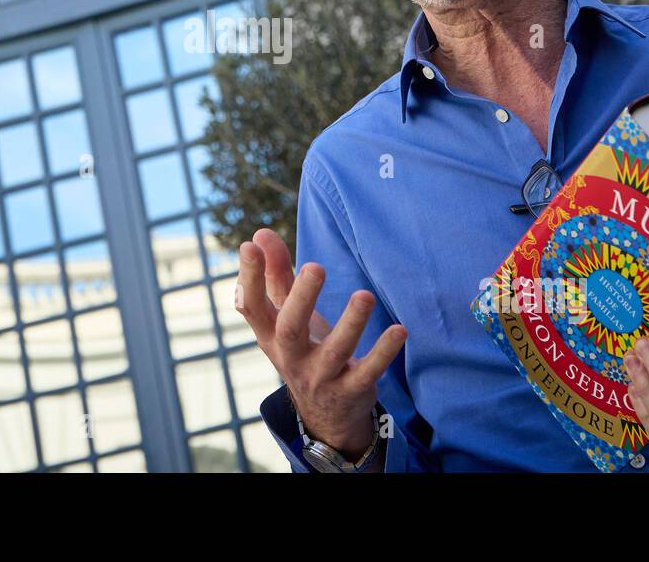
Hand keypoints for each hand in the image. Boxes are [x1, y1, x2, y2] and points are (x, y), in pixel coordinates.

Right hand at [234, 228, 406, 459]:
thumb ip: (276, 275)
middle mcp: (291, 357)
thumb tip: (260, 232)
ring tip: (364, 295)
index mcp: (270, 335)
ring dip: (351, 324)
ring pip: (335, 352)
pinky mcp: (351, 391)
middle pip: (290, 329)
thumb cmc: (303, 349)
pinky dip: (383, 353)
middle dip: (301, 299)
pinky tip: (399, 330)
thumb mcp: (286, 317)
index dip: (249, 277)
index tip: (249, 245)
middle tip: (316, 266)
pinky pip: (368, 372)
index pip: (252, 306)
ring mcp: (321, 377)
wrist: (324, 415)